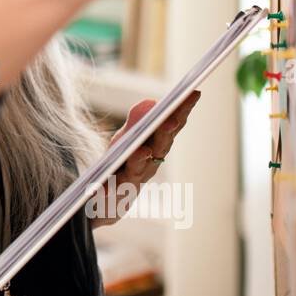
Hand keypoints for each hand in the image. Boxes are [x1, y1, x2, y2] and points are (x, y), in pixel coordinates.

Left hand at [88, 90, 200, 227]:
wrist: (102, 203)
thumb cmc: (120, 165)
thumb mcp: (125, 139)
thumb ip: (136, 122)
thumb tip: (151, 102)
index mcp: (155, 147)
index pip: (172, 126)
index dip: (183, 111)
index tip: (194, 92)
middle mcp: (149, 165)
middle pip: (160, 147)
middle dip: (166, 134)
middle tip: (171, 120)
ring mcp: (132, 182)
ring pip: (138, 170)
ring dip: (141, 160)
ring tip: (143, 151)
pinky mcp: (112, 197)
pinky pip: (110, 192)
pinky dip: (107, 189)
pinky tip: (102, 186)